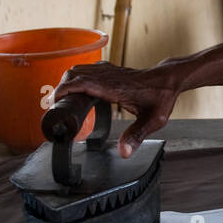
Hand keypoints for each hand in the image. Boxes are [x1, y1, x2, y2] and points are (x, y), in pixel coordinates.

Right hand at [54, 61, 178, 157]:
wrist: (168, 80)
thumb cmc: (161, 98)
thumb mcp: (152, 121)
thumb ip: (137, 136)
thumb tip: (124, 152)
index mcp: (113, 87)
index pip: (80, 82)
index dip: (63, 90)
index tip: (53, 102)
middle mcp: (108, 76)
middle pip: (74, 73)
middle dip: (60, 87)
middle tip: (55, 105)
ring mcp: (108, 71)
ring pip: (78, 69)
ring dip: (66, 81)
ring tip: (62, 99)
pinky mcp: (110, 70)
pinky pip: (86, 69)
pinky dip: (76, 78)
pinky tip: (76, 90)